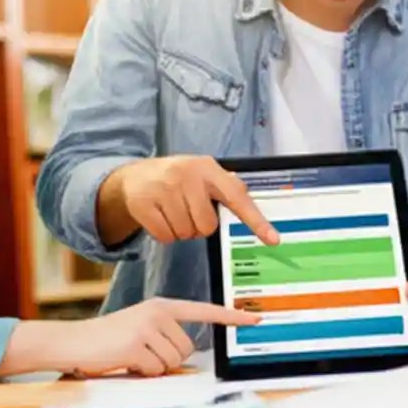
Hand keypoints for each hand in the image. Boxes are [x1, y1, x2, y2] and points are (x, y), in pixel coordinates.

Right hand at [0, 298, 260, 377]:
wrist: (73, 341)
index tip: (255, 319)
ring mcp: (148, 326)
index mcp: (163, 305)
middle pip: (187, 349)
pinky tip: (124, 361)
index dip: (231, 317)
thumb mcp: (141, 328)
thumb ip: (165, 335)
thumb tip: (186, 358)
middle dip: (167, 359)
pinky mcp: (137, 344)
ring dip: (154, 367)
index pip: (204, 311)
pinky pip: (155, 369)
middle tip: (141, 353)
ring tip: (131, 356)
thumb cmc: (109, 341)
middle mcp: (158, 312)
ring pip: (173, 361)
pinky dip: (142, 372)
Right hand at [109, 156, 279, 245]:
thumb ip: (225, 185)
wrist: (134, 176)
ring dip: (181, 231)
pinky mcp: (143, 204)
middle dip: (199, 226)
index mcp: (208, 168)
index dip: (256, 221)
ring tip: (173, 212)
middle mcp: (187, 176)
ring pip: (185, 233)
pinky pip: (165, 237)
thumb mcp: (202, 173)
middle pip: (207, 226)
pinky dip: (164, 235)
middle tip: (188, 212)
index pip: (237, 198)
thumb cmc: (176, 177)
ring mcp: (163, 189)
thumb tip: (246, 197)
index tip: (273, 239)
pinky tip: (160, 218)